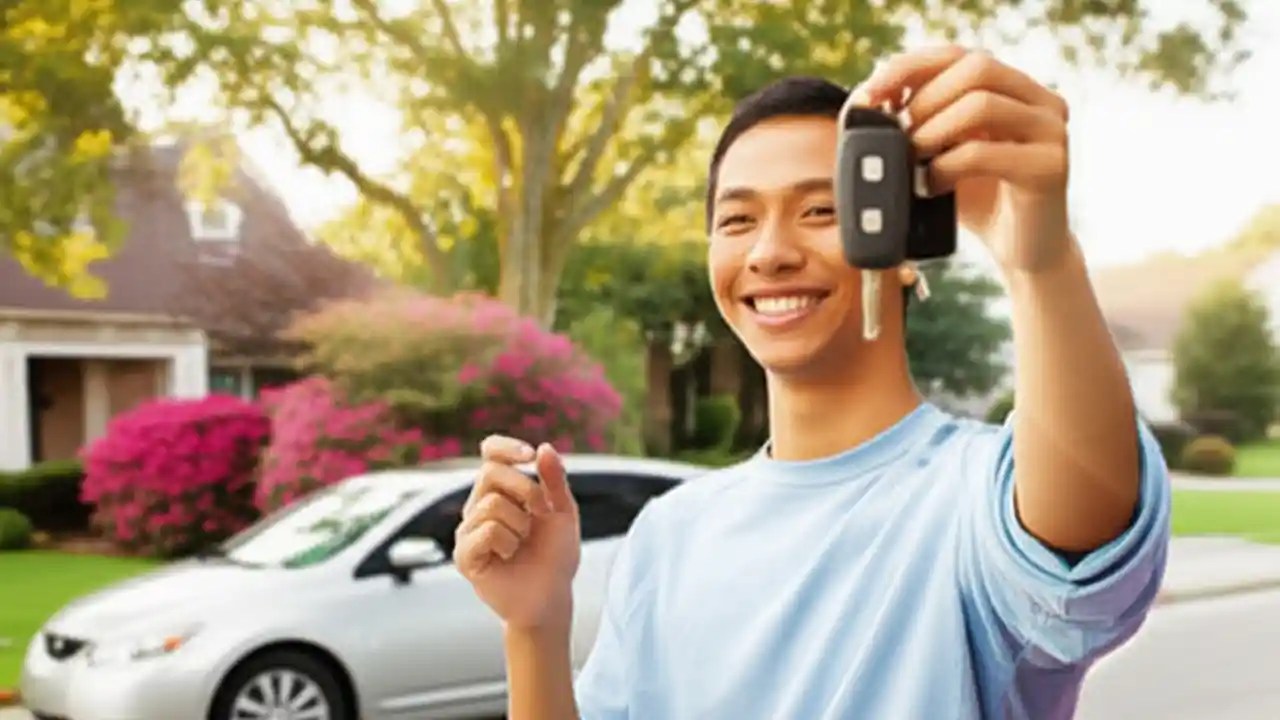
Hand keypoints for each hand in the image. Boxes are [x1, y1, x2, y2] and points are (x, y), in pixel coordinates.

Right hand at [454, 435, 580, 630]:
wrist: (551, 597)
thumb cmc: (555, 555)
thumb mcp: (563, 512)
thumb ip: (555, 480)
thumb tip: (544, 447)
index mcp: (500, 491)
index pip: (490, 454)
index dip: (505, 447)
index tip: (528, 454)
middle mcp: (478, 506)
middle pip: (490, 472)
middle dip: (526, 490)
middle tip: (541, 513)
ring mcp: (468, 531)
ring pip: (492, 504)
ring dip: (521, 524)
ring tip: (522, 543)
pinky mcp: (464, 555)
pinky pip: (487, 531)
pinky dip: (508, 542)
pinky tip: (508, 556)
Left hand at [853, 46, 1072, 273]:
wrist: (1025, 252)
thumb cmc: (979, 200)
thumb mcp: (943, 153)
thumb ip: (919, 125)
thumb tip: (869, 102)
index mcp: (1015, 88)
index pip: (960, 55)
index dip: (912, 66)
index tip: (870, 93)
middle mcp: (1041, 101)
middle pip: (976, 68)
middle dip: (924, 99)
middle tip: (899, 133)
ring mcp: (1051, 131)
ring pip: (982, 104)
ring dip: (933, 131)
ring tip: (913, 159)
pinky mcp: (1049, 167)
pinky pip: (984, 153)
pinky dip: (944, 167)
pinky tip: (931, 187)